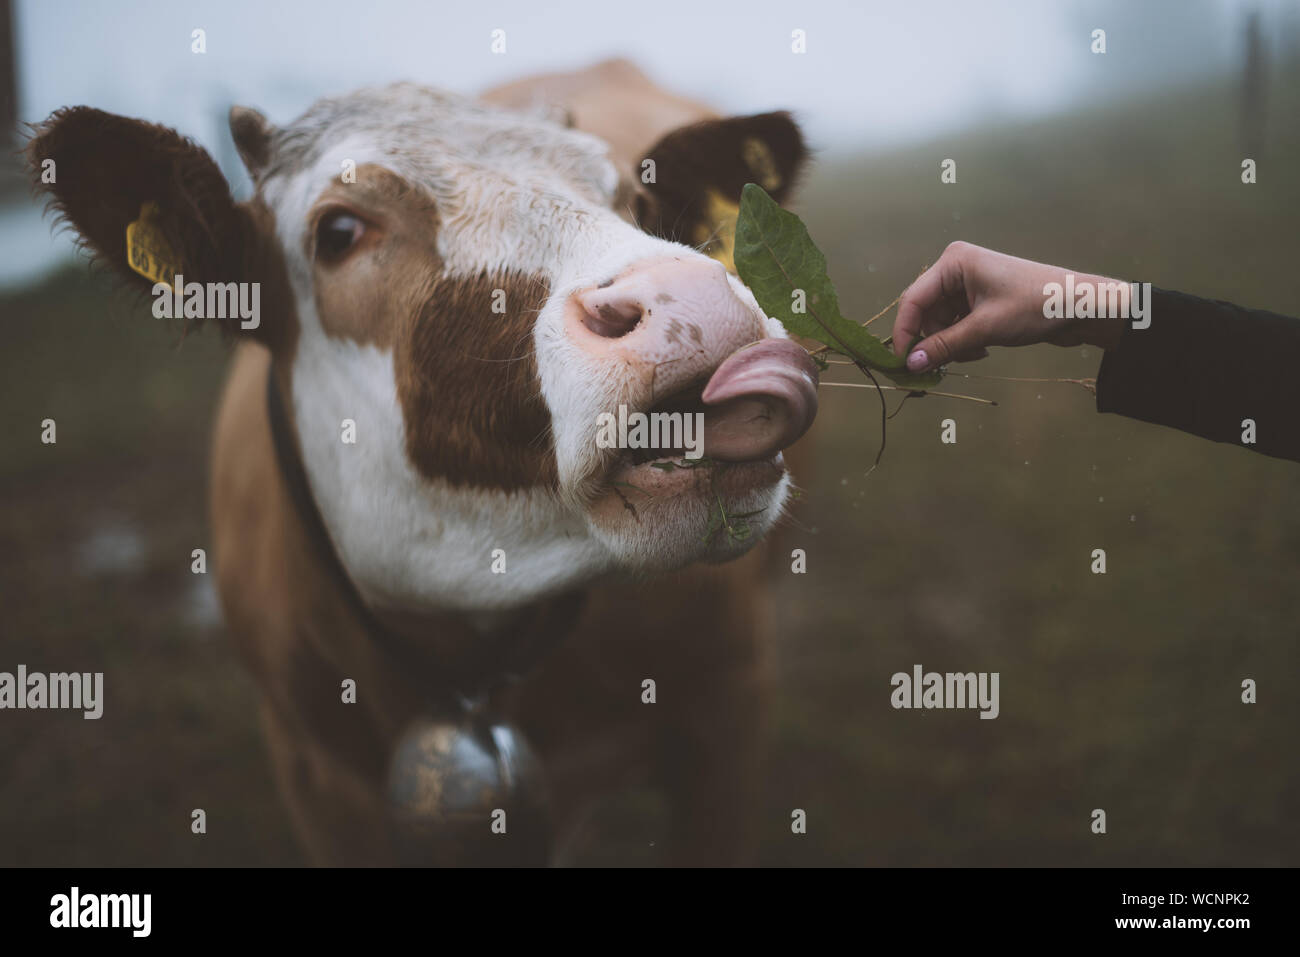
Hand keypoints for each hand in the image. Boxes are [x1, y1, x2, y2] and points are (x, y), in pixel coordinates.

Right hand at [891, 241, 1126, 371]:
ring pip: (940, 322)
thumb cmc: (1036, 306)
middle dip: (933, 341)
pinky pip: (955, 324)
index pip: (913, 300)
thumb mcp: (986, 329)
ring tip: (975, 353)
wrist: (1080, 306)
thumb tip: (911, 365)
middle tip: (939, 367)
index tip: (902, 363)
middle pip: (925, 312)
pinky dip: (962, 341)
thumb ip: (945, 346)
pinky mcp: (979, 299)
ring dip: (951, 344)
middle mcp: (956, 269)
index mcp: (954, 262)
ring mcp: (968, 283)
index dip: (905, 333)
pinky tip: (982, 349)